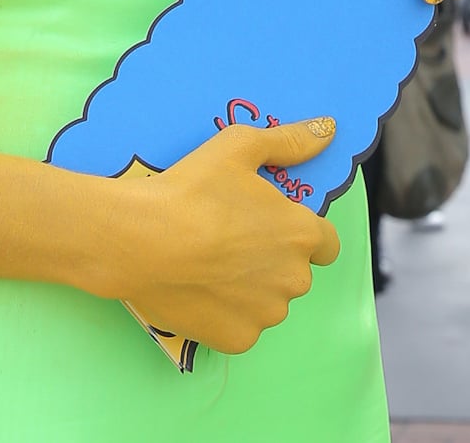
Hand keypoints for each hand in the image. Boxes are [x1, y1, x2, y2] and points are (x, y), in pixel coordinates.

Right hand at [104, 117, 341, 352]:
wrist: (140, 242)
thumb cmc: (193, 190)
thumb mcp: (241, 146)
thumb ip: (291, 141)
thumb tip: (328, 128)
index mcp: (300, 234)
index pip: (326, 244)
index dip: (303, 233)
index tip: (275, 226)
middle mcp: (293, 279)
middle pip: (296, 272)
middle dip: (274, 258)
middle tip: (234, 239)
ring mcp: (266, 315)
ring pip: (269, 301)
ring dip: (253, 288)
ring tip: (213, 264)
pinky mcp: (238, 341)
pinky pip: (244, 326)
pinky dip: (229, 314)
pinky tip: (203, 291)